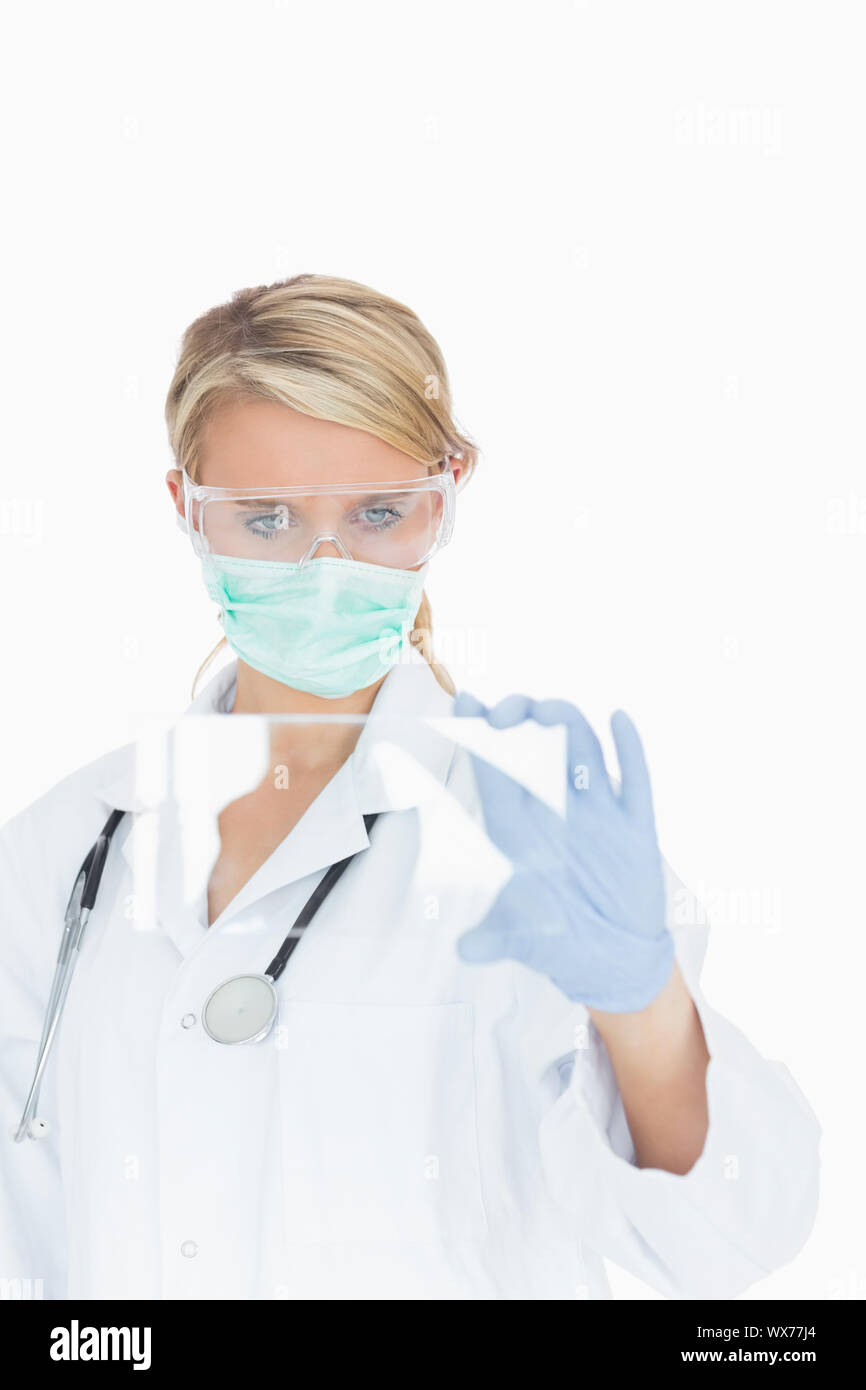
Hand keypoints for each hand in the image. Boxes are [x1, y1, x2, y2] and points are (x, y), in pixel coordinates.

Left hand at [452, 693, 674, 1011]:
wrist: (609, 962)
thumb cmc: (554, 940)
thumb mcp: (518, 938)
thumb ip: (492, 940)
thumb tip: (466, 951)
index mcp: (517, 831)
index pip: (492, 773)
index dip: (476, 736)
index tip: (464, 700)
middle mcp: (554, 812)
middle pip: (535, 747)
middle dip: (519, 719)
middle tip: (503, 713)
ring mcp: (596, 815)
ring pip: (581, 750)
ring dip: (566, 724)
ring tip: (548, 712)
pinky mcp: (635, 829)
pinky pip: (634, 781)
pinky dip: (629, 749)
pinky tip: (619, 719)